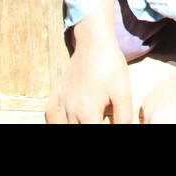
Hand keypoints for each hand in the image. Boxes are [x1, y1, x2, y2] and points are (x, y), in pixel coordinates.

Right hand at [46, 2, 134, 123]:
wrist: (94, 43)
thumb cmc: (110, 66)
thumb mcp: (123, 92)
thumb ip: (123, 116)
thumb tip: (125, 128)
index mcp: (88, 113)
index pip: (91, 132)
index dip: (101, 131)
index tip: (103, 123)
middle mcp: (72, 110)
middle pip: (75, 130)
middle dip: (87, 127)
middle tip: (95, 120)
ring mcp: (62, 101)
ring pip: (61, 125)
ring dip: (72, 126)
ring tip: (85, 121)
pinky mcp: (58, 92)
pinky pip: (50, 113)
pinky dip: (55, 121)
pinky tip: (64, 120)